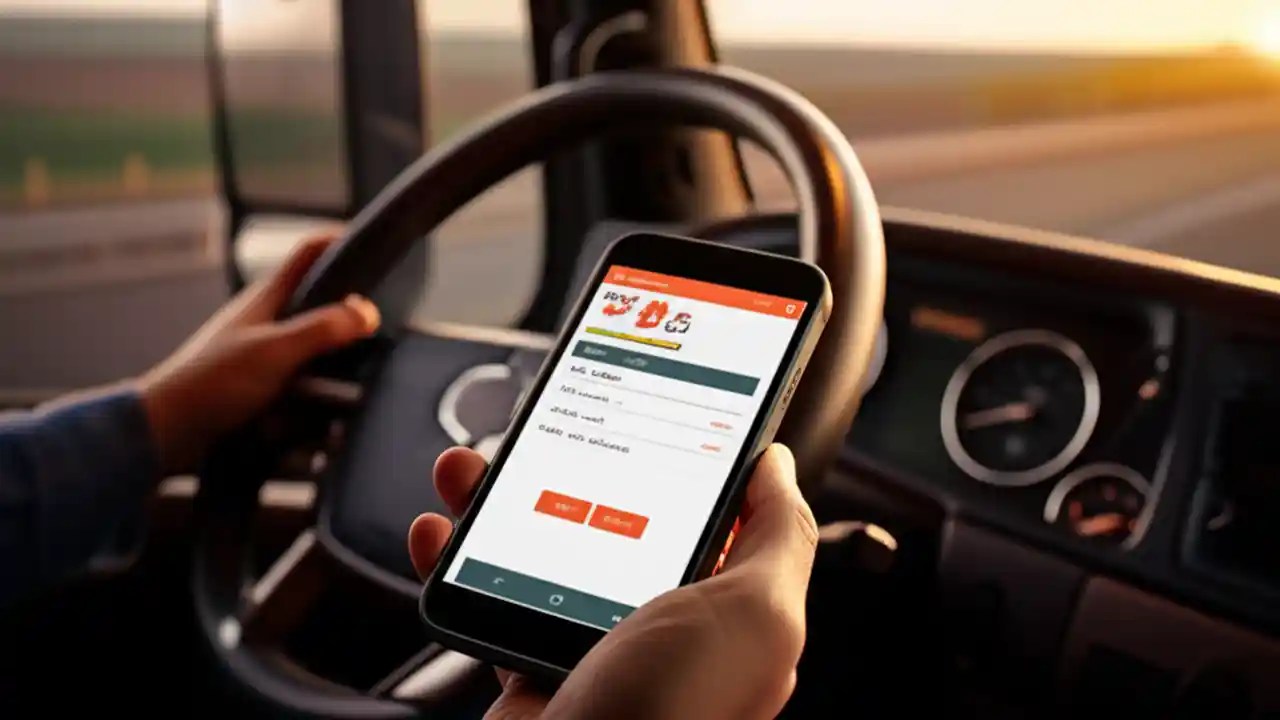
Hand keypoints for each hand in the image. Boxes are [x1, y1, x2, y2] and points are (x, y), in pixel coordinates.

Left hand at [140, 237, 379, 474]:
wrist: (168, 431)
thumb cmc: (213, 381)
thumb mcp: (275, 350)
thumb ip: (323, 329)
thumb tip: (368, 311)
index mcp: (268, 299)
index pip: (310, 254)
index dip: (341, 242)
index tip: (377, 251)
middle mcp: (269, 322)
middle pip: (321, 307)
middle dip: (349, 323)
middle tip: (380, 336)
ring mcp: (266, 357)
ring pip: (318, 356)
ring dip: (335, 374)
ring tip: (355, 390)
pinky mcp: (264, 390)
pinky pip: (305, 392)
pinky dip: (317, 406)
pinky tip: (327, 424)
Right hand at [408, 444, 817, 719]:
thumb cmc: (670, 717)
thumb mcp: (755, 613)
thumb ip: (780, 534)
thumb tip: (776, 464)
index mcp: (730, 610)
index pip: (716, 511)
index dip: (687, 452)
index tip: (655, 400)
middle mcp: (665, 628)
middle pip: (617, 516)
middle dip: (573, 462)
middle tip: (541, 425)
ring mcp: (595, 648)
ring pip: (545, 547)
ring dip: (498, 499)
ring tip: (469, 467)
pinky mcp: (532, 670)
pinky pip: (494, 597)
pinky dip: (457, 560)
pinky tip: (439, 532)